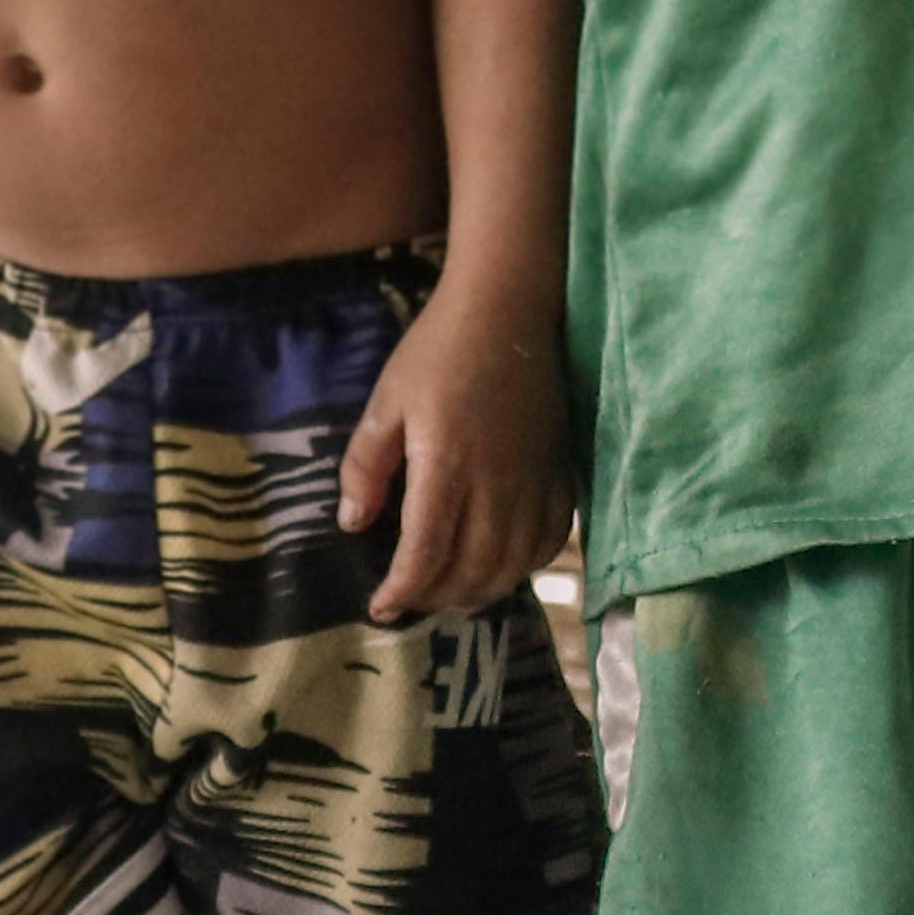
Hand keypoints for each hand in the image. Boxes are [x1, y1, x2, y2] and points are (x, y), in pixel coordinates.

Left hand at [341, 271, 570, 625]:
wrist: (510, 307)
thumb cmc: (439, 351)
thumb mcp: (386, 403)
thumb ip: (366, 467)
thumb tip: (354, 524)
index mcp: (446, 467)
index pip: (425, 554)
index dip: (402, 591)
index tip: (381, 607)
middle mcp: (496, 484)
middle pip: (471, 570)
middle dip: (436, 598)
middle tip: (411, 599)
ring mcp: (534, 479)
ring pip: (513, 563)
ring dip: (481, 590)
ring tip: (453, 593)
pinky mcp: (559, 469)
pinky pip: (551, 538)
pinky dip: (526, 565)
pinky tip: (503, 565)